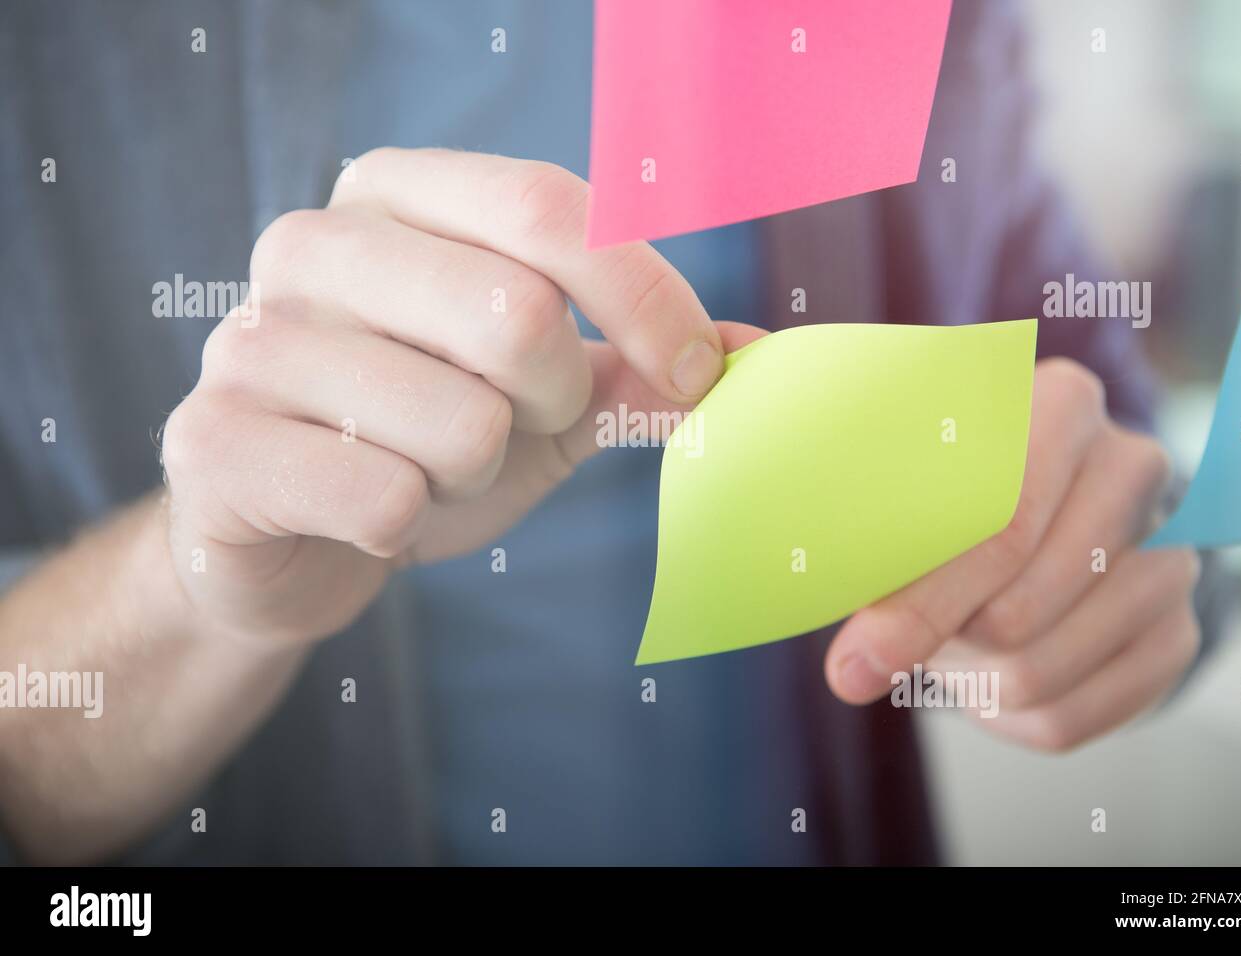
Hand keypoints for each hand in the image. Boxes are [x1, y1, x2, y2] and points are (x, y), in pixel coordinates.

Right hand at [161, 147, 763, 645]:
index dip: (646, 294)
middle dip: (553, 401)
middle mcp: (312, 244)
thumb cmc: (430, 443)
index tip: (693, 368)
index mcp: (397, 197)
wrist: (298, 538)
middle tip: (517, 425)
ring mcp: (248, 338)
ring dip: (476, 471)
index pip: (549, 205)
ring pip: (461, 423)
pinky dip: (408, 525)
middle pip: (516, 314)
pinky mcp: (210, 440)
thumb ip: (638, 366)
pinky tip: (365, 511)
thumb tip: (751, 353)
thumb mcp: (546, 396)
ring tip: (426, 467)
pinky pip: (385, 499)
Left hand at [824, 358, 1201, 750]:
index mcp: (1057, 401)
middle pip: (1018, 598)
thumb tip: (727, 444)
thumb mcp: (899, 459)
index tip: (852, 657)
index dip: (919, 595)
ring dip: (967, 681)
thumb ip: (828, 454)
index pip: (996, 512)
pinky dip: (1007, 718)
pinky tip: (984, 685)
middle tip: (863, 664)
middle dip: (930, 640)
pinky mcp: (1178, 631)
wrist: (1054, 529)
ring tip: (940, 650)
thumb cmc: (949, 487)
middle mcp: (1130, 465)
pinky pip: (1072, 715)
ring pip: (1039, 669)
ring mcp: (1169, 552)